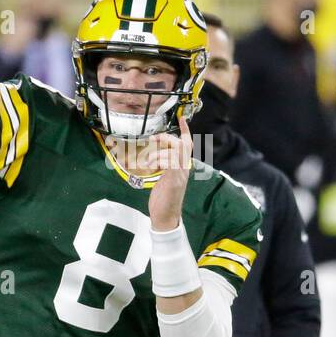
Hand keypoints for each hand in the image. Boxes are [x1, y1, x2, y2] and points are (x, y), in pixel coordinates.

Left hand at [145, 115, 193, 231]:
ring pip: (176, 152)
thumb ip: (163, 167)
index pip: (187, 145)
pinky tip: (150, 166)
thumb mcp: (163, 178)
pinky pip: (171, 163)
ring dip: (158, 153)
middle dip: (167, 138)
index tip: (182, 119)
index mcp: (181, 167)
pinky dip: (160, 160)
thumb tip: (154, 156)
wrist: (166, 217)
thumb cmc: (163, 199)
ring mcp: (181, 175)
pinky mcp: (175, 181)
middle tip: (154, 139)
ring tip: (148, 163)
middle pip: (183, 145)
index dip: (186, 131)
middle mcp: (184, 169)